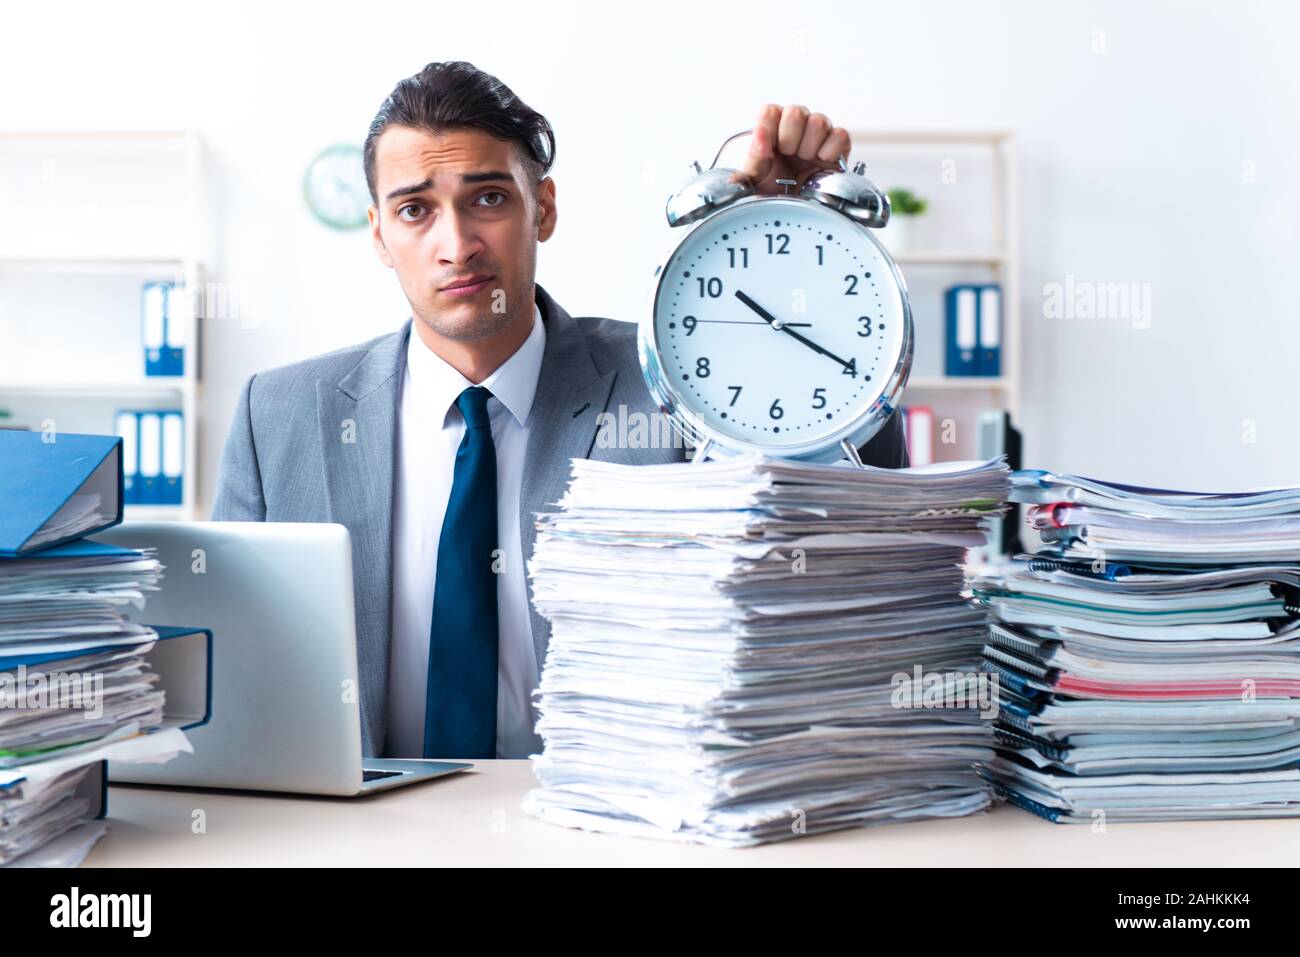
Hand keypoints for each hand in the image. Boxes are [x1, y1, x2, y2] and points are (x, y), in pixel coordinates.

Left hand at [729, 104, 851, 194]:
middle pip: (796, 113)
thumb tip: (760, 135)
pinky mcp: (838, 142)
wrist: (793, 205)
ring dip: (809, 148)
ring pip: (819, 122)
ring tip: (804, 161)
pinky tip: (820, 163)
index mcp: (772, 123)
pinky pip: (839, 136)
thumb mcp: (756, 174)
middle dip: (790, 141)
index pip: (770, 112)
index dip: (770, 132)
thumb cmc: (773, 185)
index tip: (771, 151)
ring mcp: (818, 130)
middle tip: (789, 157)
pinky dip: (830, 152)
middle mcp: (796, 122)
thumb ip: (755, 153)